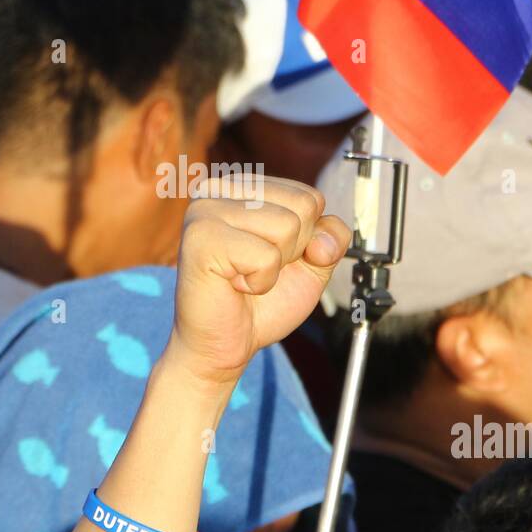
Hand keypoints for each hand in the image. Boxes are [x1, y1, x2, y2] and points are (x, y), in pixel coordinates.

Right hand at [164, 176, 350, 394]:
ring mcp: (206, 209)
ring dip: (275, 267)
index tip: (272, 257)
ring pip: (287, 227)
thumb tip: (324, 239)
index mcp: (243, 187)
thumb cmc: (260, 303)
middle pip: (302, 206)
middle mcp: (220, 189)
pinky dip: (260, 282)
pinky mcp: (200, 237)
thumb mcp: (311, 265)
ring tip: (245, 276)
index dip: (306, 239)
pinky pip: (265, 256)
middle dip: (293, 251)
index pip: (310, 196)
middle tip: (257, 269)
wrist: (225, 344)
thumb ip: (331, 238)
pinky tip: (234, 285)